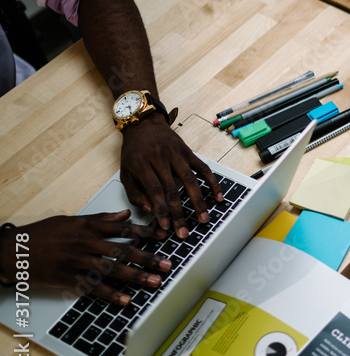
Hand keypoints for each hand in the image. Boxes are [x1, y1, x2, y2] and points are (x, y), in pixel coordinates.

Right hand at [0, 212, 171, 304]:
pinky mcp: (69, 278)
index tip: (163, 236)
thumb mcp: (71, 219)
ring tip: (155, 282)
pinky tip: (126, 300)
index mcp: (88, 226)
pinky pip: (94, 288)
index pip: (123, 229)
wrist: (14, 251)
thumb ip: (101, 218)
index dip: (145, 233)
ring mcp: (78, 262)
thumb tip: (125, 214)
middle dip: (148, 258)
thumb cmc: (42, 234)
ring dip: (136, 277)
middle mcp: (86, 243)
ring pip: (113, 270)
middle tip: (167, 264)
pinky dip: (111, 295)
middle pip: (123, 250)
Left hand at [119, 115, 222, 237]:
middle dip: (180, 213)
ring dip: (198, 201)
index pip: (153, 190)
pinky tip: (218, 196)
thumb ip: (135, 193)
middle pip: (173, 189)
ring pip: (190, 180)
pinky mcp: (188, 152)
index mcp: (141, 164)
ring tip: (204, 218)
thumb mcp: (125, 172)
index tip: (166, 226)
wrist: (143, 124)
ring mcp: (176, 154)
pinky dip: (212, 182)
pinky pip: (203, 168)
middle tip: (184, 231)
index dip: (161, 209)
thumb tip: (151, 212)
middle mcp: (160, 158)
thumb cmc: (133, 151)